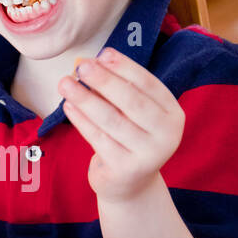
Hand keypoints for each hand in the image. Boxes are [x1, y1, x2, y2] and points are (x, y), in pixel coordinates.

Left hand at [58, 47, 184, 202]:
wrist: (130, 183)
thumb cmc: (129, 136)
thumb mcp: (132, 112)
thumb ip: (118, 89)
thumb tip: (92, 62)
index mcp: (173, 113)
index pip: (148, 84)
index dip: (125, 67)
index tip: (103, 53)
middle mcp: (167, 134)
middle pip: (132, 101)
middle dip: (104, 81)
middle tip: (81, 66)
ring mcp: (148, 154)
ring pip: (111, 120)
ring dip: (86, 98)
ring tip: (65, 83)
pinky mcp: (125, 169)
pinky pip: (98, 138)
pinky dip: (81, 120)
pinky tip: (68, 106)